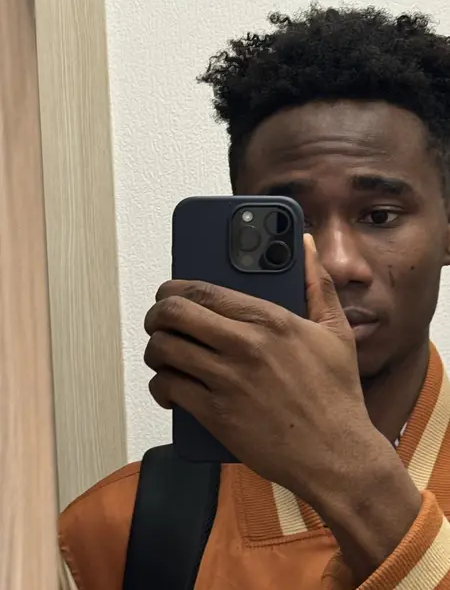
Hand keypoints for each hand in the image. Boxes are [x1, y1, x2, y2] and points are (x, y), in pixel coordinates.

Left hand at [144, 235, 381, 505]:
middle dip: (156, 315)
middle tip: (160, 322)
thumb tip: (308, 244)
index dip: (173, 289)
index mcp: (269, 319)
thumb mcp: (336, 331)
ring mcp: (227, 380)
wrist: (336, 455)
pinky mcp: (216, 414)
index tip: (169, 293)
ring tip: (164, 353)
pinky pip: (168, 388)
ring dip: (155, 350)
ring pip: (163, 350)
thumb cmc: (336, 394)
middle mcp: (244, 345)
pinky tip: (169, 387)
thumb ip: (317, 283)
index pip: (201, 290)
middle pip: (172, 314)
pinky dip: (160, 385)